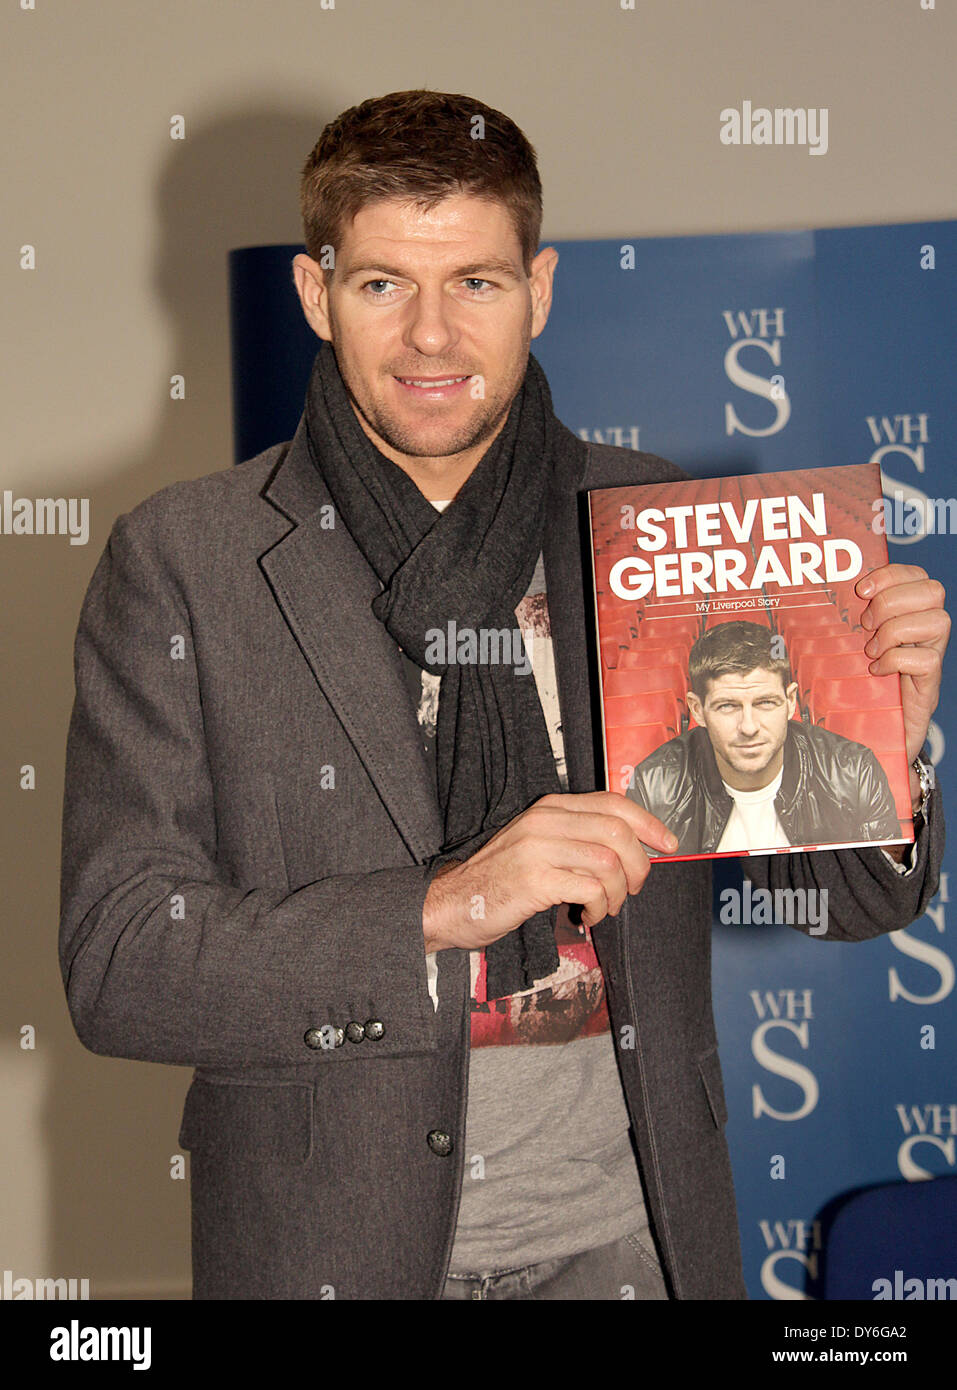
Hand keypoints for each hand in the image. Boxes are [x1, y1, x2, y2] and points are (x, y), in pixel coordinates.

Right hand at [422, 790, 678, 952]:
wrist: (452, 902)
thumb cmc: (500, 879)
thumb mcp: (538, 844)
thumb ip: (576, 837)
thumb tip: (631, 848)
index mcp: (550, 807)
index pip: (614, 802)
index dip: (649, 822)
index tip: (668, 844)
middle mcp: (545, 821)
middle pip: (619, 831)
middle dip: (639, 864)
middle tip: (633, 888)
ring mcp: (538, 848)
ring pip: (609, 862)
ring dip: (619, 893)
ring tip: (605, 907)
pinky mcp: (534, 880)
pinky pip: (590, 889)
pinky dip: (599, 907)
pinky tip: (587, 915)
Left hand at [857, 563, 949, 805]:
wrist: (873, 735)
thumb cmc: (855, 688)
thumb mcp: (845, 649)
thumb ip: (842, 624)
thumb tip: (804, 597)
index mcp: (906, 615)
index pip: (917, 576)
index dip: (893, 574)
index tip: (861, 588)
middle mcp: (924, 633)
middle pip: (933, 591)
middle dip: (893, 602)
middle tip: (866, 626)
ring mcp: (930, 657)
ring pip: (937, 621)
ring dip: (896, 631)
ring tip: (871, 649)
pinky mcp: (929, 684)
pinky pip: (926, 660)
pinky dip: (897, 661)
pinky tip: (878, 671)